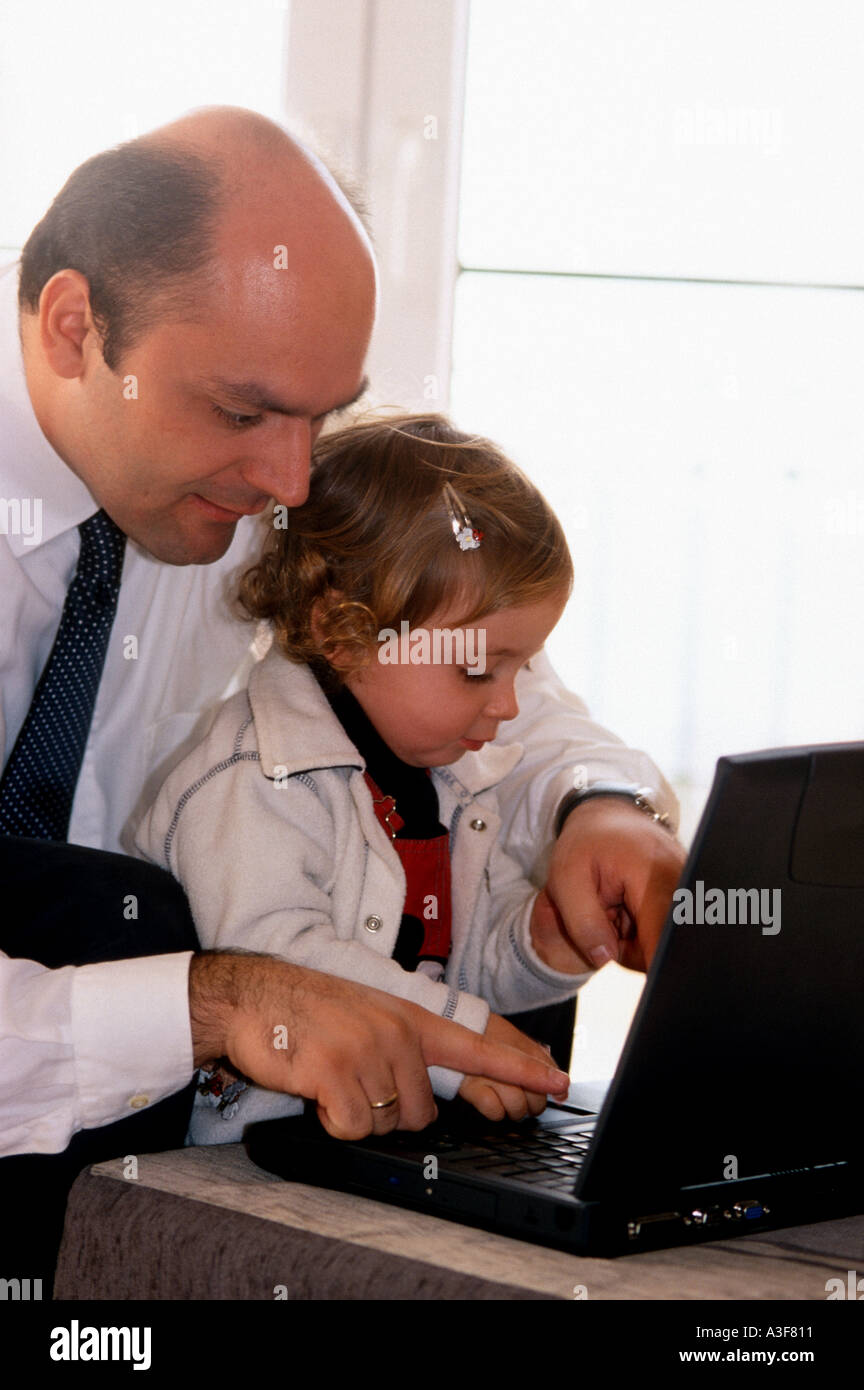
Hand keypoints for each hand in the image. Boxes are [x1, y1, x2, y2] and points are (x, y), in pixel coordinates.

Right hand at [189, 954, 569, 1140]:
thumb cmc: (309, 1012)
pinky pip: (353, 1127)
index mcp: (411, 1018)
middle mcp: (398, 1032)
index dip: (520, 1070)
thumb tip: (424, 1093)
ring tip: (330, 1075)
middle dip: (387, 1110)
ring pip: (388, 1123)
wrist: (253, 996)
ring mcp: (369, 1051)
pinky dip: (331, 1120)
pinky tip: (315, 1086)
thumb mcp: (370, 1015)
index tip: (559, 1082)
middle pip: (421, 1112)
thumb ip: (405, 1046)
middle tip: (350, 1076)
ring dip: (356, 1114)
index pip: (478, 1047)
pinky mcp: (338, 1072)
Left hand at [540, 798, 684, 973]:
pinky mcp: (687, 900)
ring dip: (635, 938)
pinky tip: (631, 908)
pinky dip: (643, 929)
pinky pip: (664, 933)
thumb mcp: (566, 879)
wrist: (608, 816)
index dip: (640, 959)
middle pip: (662, 948)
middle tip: (608, 916)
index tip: (616, 953)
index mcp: (655, 878)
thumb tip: (605, 959)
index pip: (662, 942)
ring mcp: (688, 892)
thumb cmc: (586, 843)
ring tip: (617, 908)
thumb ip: (583, 924)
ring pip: (662, 944)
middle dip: (630, 946)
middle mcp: (682, 886)